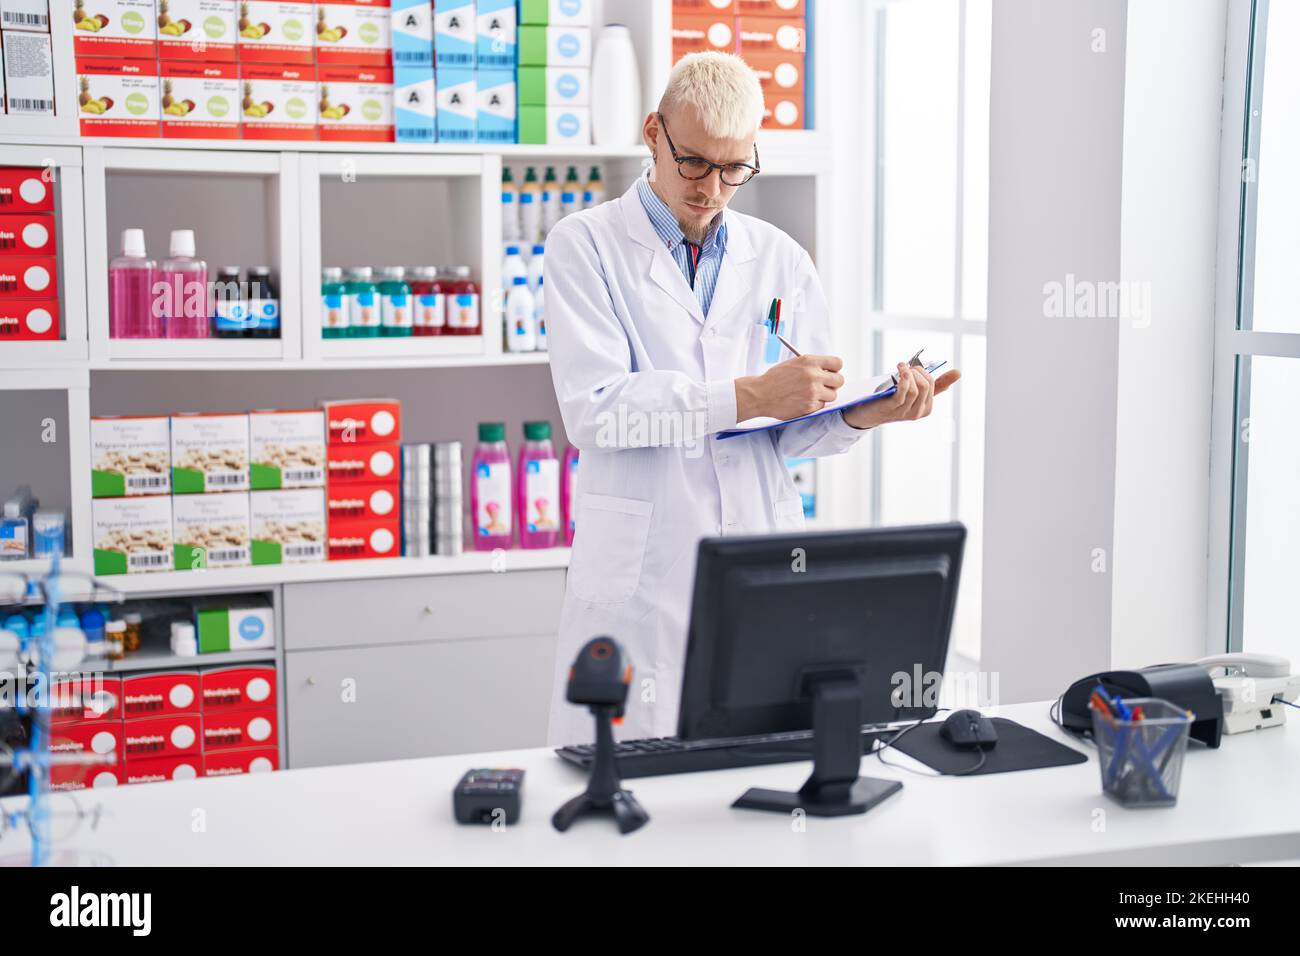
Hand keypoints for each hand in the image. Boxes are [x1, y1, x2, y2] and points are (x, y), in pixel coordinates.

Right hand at [736, 354, 845, 421]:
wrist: (760, 394)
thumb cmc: (774, 379)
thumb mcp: (793, 363)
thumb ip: (811, 365)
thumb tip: (828, 370)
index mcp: (809, 361)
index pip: (837, 363)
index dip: (835, 369)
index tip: (830, 373)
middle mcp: (813, 375)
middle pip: (839, 380)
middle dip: (833, 384)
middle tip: (824, 386)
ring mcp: (813, 392)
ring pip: (833, 395)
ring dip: (824, 396)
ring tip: (810, 394)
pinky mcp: (810, 406)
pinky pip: (822, 405)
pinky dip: (815, 405)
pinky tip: (802, 401)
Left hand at [841, 363, 960, 429]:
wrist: (867, 413)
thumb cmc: (891, 399)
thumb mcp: (914, 391)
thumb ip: (935, 385)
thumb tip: (958, 373)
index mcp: (926, 408)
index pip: (934, 385)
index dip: (924, 371)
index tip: (913, 366)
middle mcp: (918, 413)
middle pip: (926, 385)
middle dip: (917, 370)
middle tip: (906, 366)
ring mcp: (905, 412)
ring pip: (916, 388)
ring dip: (909, 373)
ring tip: (901, 367)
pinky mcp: (892, 408)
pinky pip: (904, 392)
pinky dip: (904, 378)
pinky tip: (901, 370)